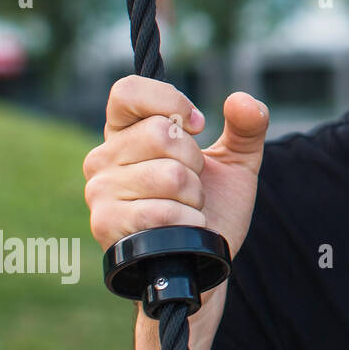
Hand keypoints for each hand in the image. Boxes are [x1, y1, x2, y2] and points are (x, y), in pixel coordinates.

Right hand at [83, 77, 270, 270]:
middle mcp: (104, 157)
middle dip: (195, 161)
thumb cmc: (214, 205)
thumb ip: (248, 125)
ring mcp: (100, 191)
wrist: (206, 257)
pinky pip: (162, 211)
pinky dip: (190, 221)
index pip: (128, 91)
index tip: (198, 125)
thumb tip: (242, 101)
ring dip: (195, 196)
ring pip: (168, 175)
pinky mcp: (106, 224)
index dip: (170, 102)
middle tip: (192, 183)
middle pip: (159, 133)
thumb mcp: (238, 160)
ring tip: (187, 208)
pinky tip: (185, 228)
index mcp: (128, 132)